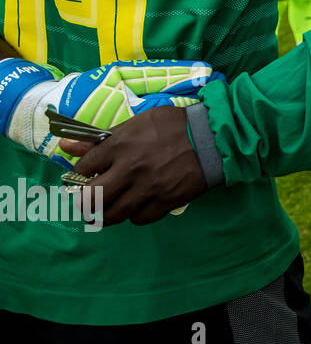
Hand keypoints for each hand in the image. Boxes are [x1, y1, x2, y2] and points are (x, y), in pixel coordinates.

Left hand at [61, 106, 206, 225]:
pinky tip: (138, 206)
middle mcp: (129, 169)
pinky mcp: (166, 201)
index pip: (83, 169)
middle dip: (85, 203)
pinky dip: (135, 215)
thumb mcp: (136, 124)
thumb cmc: (173, 126)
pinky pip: (139, 219)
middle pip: (92, 199)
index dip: (79, 175)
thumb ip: (101, 139)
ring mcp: (148, 188)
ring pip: (113, 214)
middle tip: (88, 202)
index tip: (85, 177)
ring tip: (109, 209)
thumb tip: (64, 146)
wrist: (212, 137)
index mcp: (119, 146)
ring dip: (107, 214)